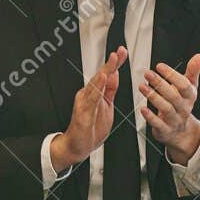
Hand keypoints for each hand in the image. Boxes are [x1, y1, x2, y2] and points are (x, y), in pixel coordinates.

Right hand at [51, 47, 126, 170]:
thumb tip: (115, 75)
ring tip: (112, 62)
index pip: (106, 75)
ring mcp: (84, 103)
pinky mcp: (83, 112)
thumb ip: (110, 91)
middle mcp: (88, 95)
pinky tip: (102, 79)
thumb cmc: (91, 128)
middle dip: (110, 64)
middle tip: (118, 52)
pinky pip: (91, 98)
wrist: (77, 146)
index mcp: (95, 93)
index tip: (122, 52)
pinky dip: (97, 88)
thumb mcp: (106, 106)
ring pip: (96, 85)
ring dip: (104, 72)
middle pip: (101, 76)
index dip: (115, 64)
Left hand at [140, 55, 199, 164]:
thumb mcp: (189, 88)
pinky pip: (158, 124)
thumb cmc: (182, 104)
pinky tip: (142, 108)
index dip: (172, 75)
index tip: (159, 66)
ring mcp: (175, 120)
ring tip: (142, 86)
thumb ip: (192, 72)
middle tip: (148, 73)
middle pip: (174, 96)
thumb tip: (199, 56)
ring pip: (166, 109)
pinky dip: (150, 117)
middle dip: (160, 84)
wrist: (181, 131)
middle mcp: (184, 108)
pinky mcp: (165, 130)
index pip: (184, 85)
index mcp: (190, 96)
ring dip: (153, 97)